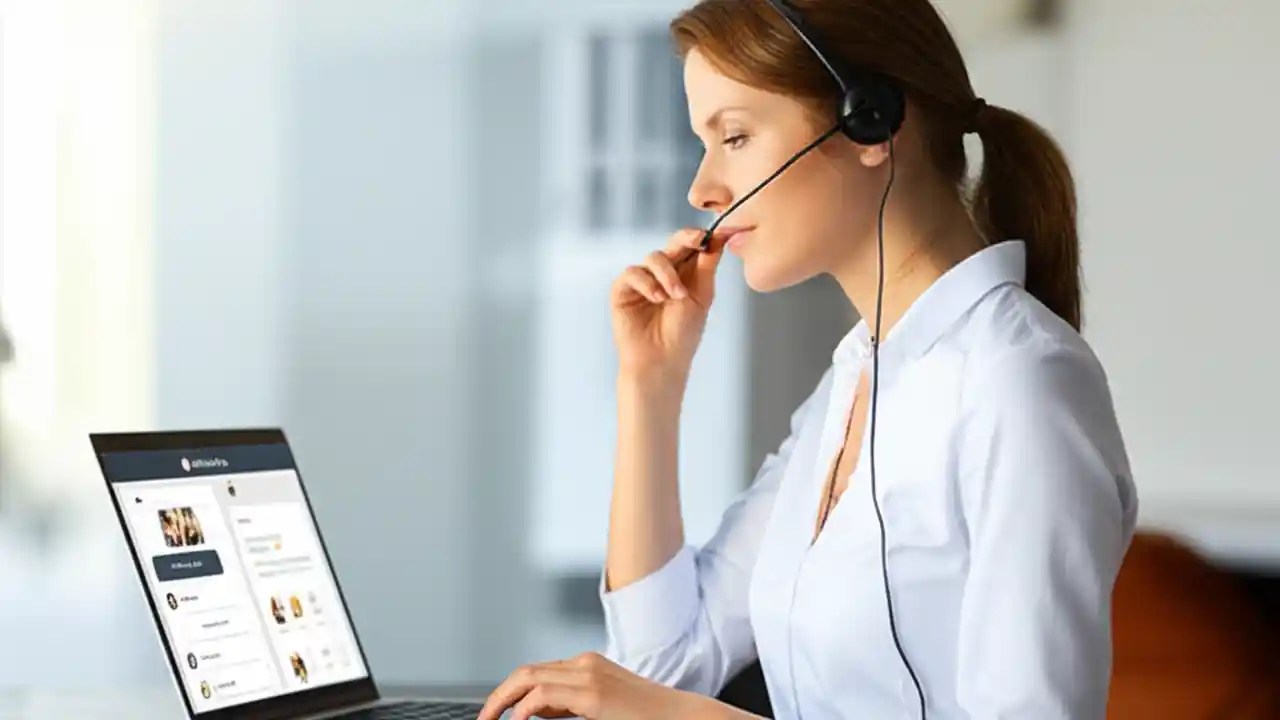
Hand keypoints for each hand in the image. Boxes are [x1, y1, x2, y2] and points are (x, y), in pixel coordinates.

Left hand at [477, 651, 701, 719]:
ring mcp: (589, 676)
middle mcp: (585, 665)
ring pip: (529, 677)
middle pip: (526, 671)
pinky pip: (544, 694)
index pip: (535, 672)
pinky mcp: (594, 694)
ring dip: (503, 700)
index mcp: (586, 666)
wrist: (683, 716)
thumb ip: (568, 706)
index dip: (508, 692)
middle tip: (482, 719)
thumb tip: (535, 713)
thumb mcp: (600, 708)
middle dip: (498, 696)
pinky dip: (523, 707)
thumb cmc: (646, 717)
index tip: (494, 714)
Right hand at [610, 228, 725, 383]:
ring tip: (676, 296)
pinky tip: (657, 298)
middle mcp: (662, 273)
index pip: (690, 246)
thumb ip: (707, 266)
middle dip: (685, 241)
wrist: (661, 361)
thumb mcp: (701, 296)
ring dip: (667, 273)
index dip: (699, 236)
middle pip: (671, 244)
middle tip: (697, 240)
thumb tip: (720, 236)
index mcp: (683, 273)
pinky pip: (633, 273)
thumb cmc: (683, 333)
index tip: (711, 234)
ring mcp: (642, 280)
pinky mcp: (622, 290)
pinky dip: (647, 283)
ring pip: (653, 257)